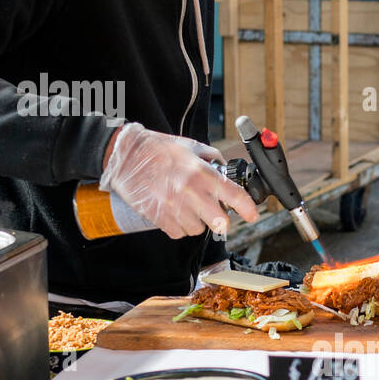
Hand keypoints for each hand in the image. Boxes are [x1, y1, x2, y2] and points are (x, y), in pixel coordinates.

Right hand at [99, 122, 257, 239]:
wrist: (126, 157)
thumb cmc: (158, 149)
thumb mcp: (190, 146)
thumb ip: (212, 159)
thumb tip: (226, 171)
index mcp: (200, 172)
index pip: (233, 195)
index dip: (247, 208)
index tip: (252, 214)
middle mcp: (189, 192)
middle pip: (220, 222)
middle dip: (223, 221)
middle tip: (219, 215)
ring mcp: (173, 207)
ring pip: (198, 229)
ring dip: (198, 222)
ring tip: (189, 208)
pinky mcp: (159, 218)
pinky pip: (178, 233)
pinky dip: (180, 227)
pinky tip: (175, 213)